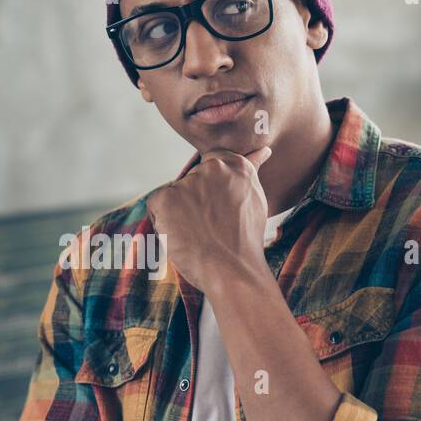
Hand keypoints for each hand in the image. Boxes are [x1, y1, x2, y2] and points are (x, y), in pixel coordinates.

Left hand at [146, 146, 272, 293]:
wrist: (234, 271)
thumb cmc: (245, 240)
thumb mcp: (255, 198)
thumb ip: (251, 170)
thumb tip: (263, 150)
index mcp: (234, 164)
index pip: (211, 162)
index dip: (210, 188)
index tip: (217, 208)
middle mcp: (212, 168)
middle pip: (191, 181)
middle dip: (195, 202)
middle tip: (211, 227)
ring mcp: (188, 183)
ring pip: (174, 195)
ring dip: (179, 213)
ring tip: (199, 234)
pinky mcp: (166, 198)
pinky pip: (157, 205)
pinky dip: (163, 221)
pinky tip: (182, 235)